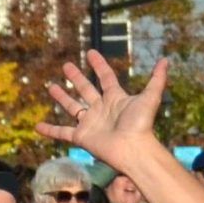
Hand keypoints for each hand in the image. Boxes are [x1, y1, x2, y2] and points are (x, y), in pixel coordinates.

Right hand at [39, 50, 169, 164]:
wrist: (134, 150)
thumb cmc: (142, 125)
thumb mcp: (149, 98)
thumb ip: (156, 80)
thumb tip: (165, 61)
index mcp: (115, 99)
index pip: (106, 78)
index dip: (99, 65)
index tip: (91, 52)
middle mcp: (101, 109)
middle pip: (86, 90)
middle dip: (76, 78)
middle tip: (66, 66)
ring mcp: (91, 123)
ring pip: (72, 107)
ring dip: (62, 97)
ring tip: (50, 86)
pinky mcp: (82, 137)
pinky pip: (63, 133)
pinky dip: (50, 130)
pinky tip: (37, 127)